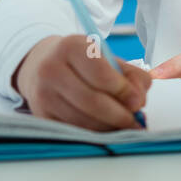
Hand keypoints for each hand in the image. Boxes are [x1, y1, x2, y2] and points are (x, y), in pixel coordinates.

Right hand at [13, 34, 151, 130]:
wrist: (41, 65)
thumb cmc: (82, 62)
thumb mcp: (107, 57)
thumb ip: (132, 75)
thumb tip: (139, 101)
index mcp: (72, 47)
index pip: (100, 73)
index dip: (123, 91)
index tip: (138, 102)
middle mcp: (52, 68)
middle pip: (92, 101)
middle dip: (119, 115)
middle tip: (135, 121)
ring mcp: (43, 93)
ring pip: (83, 120)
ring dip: (109, 127)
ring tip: (123, 125)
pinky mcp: (41, 114)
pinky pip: (73, 130)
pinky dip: (94, 133)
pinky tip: (106, 128)